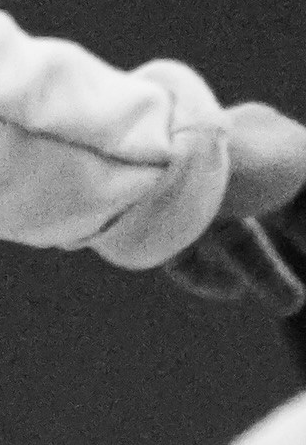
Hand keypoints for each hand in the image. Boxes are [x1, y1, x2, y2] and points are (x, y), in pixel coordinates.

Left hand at [161, 102, 305, 311]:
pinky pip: (182, 255)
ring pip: (232, 239)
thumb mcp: (298, 158)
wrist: (155, 168)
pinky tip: (234, 289)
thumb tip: (303, 203)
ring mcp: (187, 194)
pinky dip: (207, 276)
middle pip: (269, 210)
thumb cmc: (241, 159)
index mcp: (259, 139)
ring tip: (291, 305)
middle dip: (297, 242)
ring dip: (266, 273)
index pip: (296, 180)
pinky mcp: (154, 224)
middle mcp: (223, 165)